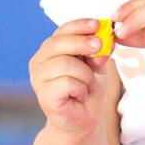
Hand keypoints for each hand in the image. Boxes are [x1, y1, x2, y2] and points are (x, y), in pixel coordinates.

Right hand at [29, 19, 113, 136]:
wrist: (82, 120)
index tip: (98, 24)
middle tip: (100, 45)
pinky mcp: (44, 95)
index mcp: (49, 51)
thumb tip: (106, 40)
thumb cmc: (86, 90)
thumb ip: (98, 54)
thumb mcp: (96, 67)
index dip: (79, 25)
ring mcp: (38, 78)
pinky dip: (81, 88)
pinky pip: (68, 82)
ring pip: (66, 63)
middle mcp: (39, 62)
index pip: (62, 31)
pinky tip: (80, 95)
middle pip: (59, 43)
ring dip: (86, 74)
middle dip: (83, 43)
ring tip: (89, 85)